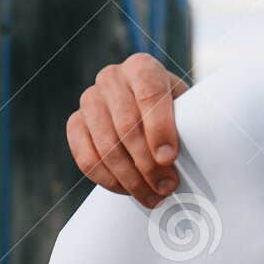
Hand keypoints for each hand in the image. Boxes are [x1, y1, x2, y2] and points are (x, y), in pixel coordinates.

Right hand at [65, 53, 189, 207]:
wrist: (147, 112)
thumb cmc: (174, 111)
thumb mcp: (187, 108)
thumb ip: (189, 123)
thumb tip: (180, 160)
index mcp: (142, 67)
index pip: (149, 93)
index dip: (160, 128)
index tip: (169, 159)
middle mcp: (111, 78)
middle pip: (127, 125)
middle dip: (148, 163)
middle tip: (167, 187)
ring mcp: (89, 100)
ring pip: (106, 145)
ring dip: (131, 178)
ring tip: (152, 197)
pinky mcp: (75, 124)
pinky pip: (86, 158)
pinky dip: (108, 180)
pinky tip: (128, 191)